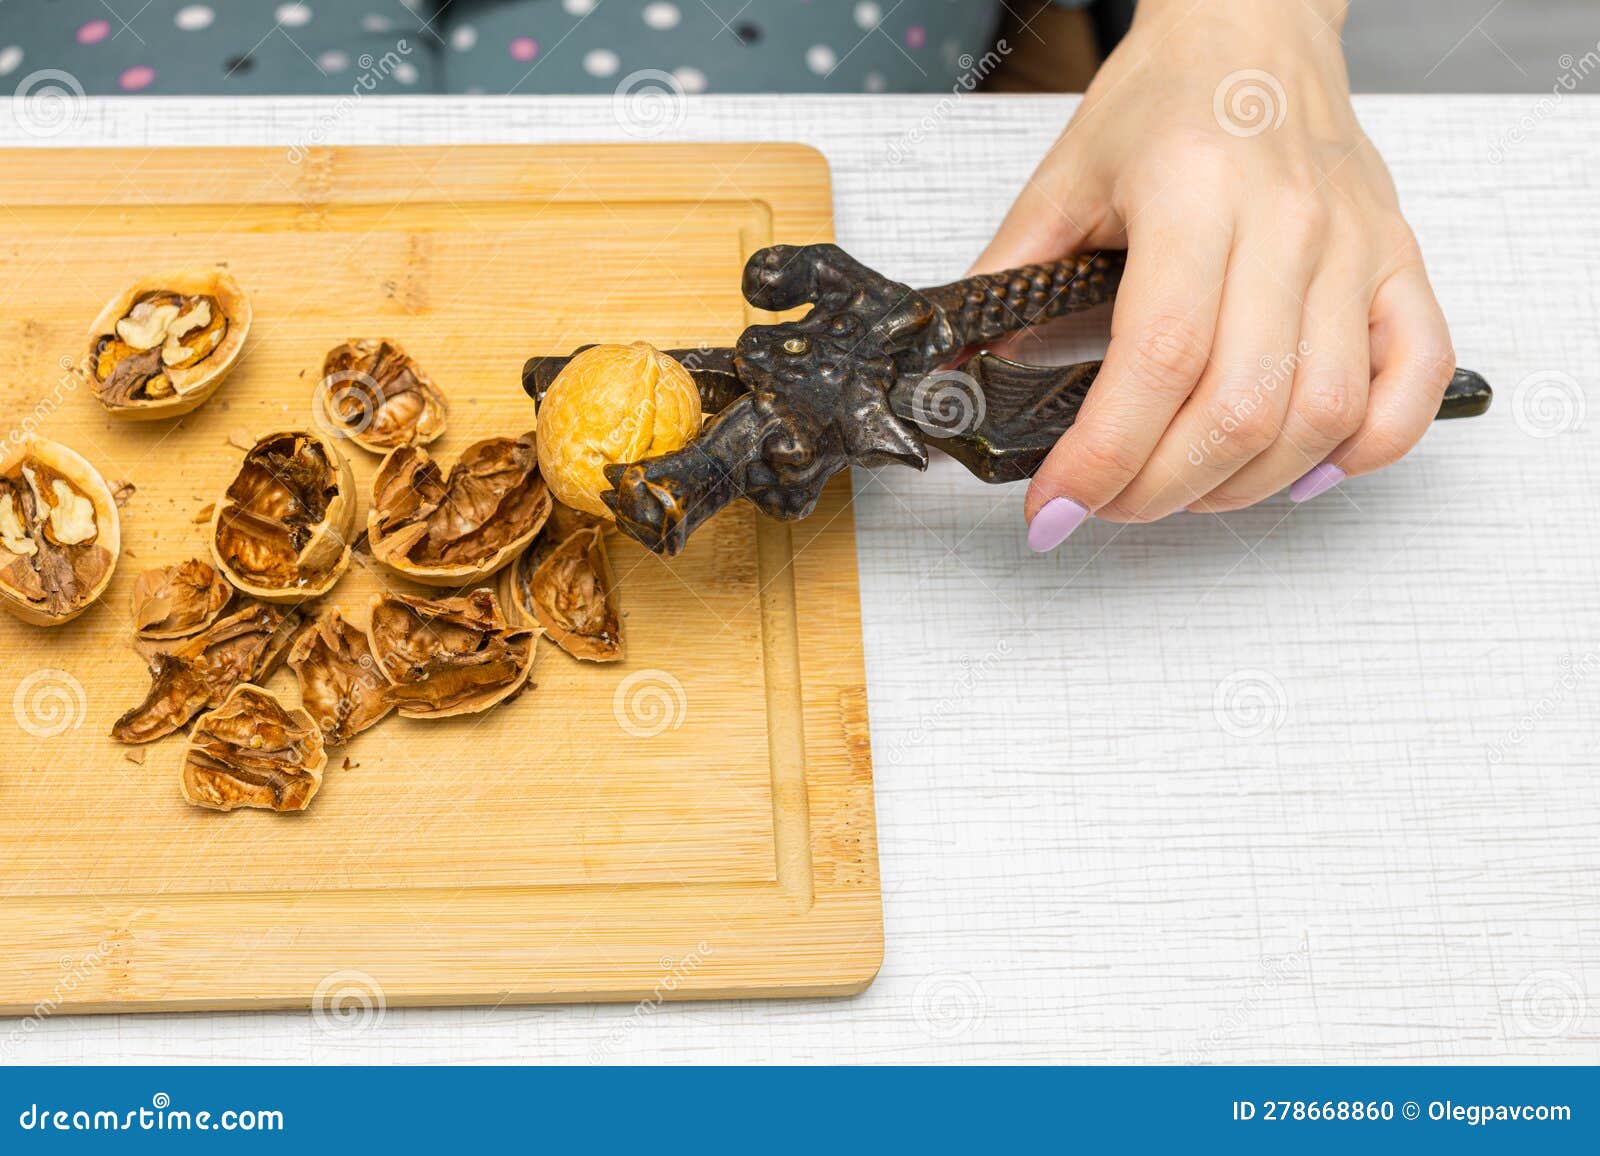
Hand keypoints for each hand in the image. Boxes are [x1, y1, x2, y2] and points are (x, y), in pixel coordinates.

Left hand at [971, 0, 1456, 550]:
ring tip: (1185, 488)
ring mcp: (1355, 247)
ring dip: (1245, 485)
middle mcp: (1285, 222)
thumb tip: (965, 369)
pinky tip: (1303, 466)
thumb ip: (1010, 278)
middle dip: (1160, 490)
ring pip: (1323, 413)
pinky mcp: (1399, 263)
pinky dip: (1367, 446)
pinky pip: (1413, 378)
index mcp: (1192, 192)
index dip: (1102, 457)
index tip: (1056, 505)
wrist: (1252, 29)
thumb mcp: (1064, 180)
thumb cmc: (1167, 99)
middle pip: (1240, 407)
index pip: (1157, 360)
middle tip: (1109, 504)